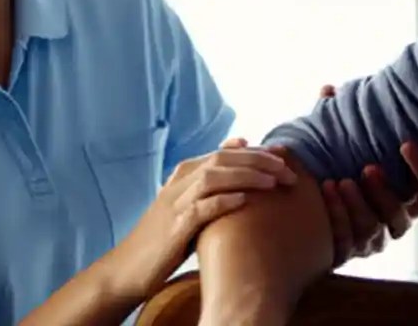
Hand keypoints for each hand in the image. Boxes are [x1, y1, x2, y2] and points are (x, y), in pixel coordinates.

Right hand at [109, 144, 297, 299]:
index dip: (256, 152)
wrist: (129, 265)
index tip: (283, 157)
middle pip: (223, 159)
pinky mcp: (173, 227)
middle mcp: (179, 182)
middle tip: (288, 170)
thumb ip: (211, 190)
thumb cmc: (164, 238)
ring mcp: (175, 202)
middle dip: (258, 161)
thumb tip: (243, 180)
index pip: (225, 152)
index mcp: (184, 173)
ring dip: (246, 176)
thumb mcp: (188, 207)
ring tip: (273, 182)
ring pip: (213, 177)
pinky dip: (223, 201)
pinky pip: (201, 208)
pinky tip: (244, 201)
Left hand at [316, 84, 417, 265]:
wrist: (304, 203)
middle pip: (403, 216)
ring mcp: (373, 238)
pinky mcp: (349, 250)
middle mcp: (395, 219)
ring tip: (338, 182)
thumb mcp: (340, 141)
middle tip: (367, 168)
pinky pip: (347, 242)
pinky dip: (337, 216)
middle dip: (385, 193)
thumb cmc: (335, 165)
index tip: (405, 143)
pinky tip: (325, 193)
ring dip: (358, 205)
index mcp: (408, 194)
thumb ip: (341, 117)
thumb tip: (329, 89)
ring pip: (375, 230)